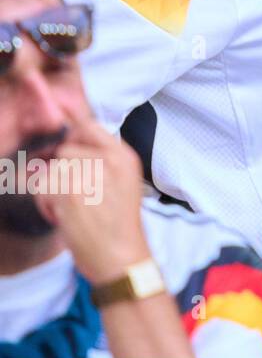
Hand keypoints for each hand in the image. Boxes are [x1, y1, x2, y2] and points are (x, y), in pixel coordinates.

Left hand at [33, 105, 150, 284]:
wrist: (121, 257)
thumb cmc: (118, 226)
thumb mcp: (121, 185)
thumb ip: (101, 161)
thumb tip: (66, 146)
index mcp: (124, 156)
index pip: (90, 125)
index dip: (70, 113)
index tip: (56, 99)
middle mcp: (108, 159)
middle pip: (65, 149)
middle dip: (59, 170)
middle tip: (73, 197)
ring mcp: (89, 174)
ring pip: (51, 169)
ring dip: (50, 191)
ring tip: (70, 210)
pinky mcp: (69, 191)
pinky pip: (42, 186)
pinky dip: (44, 204)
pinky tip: (62, 217)